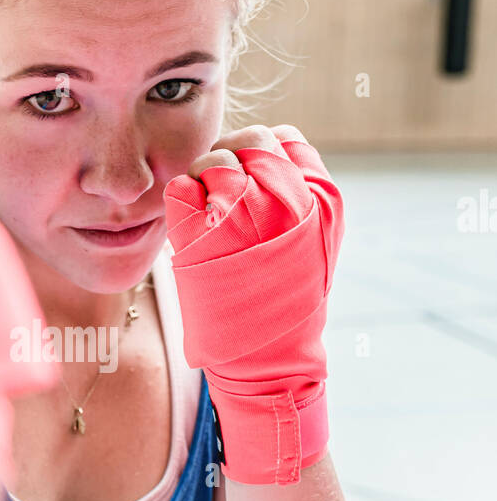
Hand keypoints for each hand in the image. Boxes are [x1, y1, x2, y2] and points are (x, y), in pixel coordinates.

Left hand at [162, 124, 343, 484]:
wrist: (269, 360)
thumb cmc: (289, 302)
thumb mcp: (320, 241)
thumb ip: (307, 189)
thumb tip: (279, 144)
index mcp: (319, 199)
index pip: (283, 140)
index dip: (261, 154)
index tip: (250, 178)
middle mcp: (284, 199)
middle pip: (249, 141)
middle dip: (230, 157)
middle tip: (218, 188)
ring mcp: (242, 215)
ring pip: (212, 160)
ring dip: (201, 179)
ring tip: (204, 213)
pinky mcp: (203, 235)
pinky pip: (181, 189)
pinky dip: (179, 202)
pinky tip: (189, 227)